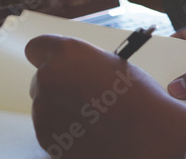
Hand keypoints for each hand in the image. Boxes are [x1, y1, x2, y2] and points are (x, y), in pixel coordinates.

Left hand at [26, 34, 185, 158]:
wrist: (149, 134)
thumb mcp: (111, 64)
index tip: (54, 67)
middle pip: (42, 80)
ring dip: (60, 112)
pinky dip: (64, 133)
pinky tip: (88, 134)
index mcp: (66, 52)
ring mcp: (44, 107)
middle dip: (57, 89)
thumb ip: (82, 63)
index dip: (46, 58)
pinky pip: (48, 131)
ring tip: (92, 121)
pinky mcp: (46, 136)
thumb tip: (73, 71)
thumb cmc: (139, 98)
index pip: (36, 48)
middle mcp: (49, 76)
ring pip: (45, 107)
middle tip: (82, 100)